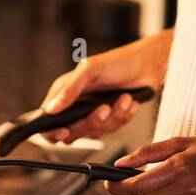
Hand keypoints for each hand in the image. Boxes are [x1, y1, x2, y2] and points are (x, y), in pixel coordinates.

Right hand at [38, 35, 168, 142]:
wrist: (147, 65)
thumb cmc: (117, 61)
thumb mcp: (90, 70)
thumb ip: (69, 89)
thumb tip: (50, 109)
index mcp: (65, 92)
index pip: (48, 120)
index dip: (52, 131)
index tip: (64, 130)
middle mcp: (77, 106)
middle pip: (73, 133)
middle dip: (92, 122)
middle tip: (103, 107)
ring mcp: (93, 114)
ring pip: (96, 133)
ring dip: (112, 117)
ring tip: (122, 98)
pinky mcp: (110, 120)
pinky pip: (113, 130)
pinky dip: (123, 116)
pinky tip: (128, 102)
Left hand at [104, 135, 195, 194]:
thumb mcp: (182, 142)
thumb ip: (149, 152)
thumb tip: (121, 163)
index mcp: (180, 165)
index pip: (138, 185)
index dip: (119, 187)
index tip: (110, 184)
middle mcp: (190, 187)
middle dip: (144, 191)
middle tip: (155, 179)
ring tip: (184, 183)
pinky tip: (195, 194)